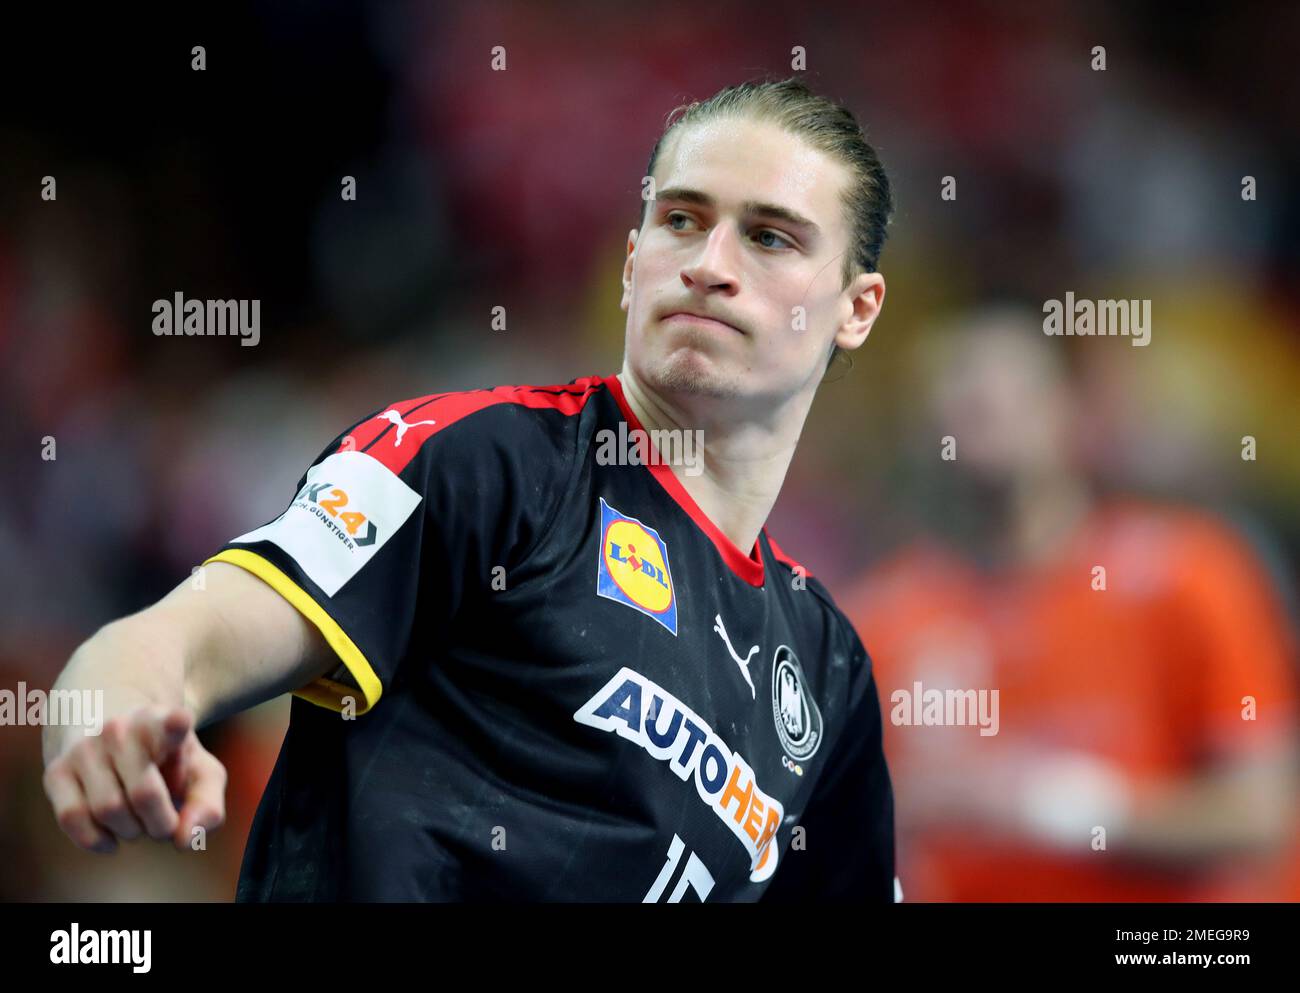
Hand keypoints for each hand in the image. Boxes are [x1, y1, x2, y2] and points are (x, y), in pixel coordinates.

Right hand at [42, 705, 227, 852]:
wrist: (112, 728)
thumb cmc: (166, 760)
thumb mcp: (199, 773)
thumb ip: (207, 807)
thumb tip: (183, 840)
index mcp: (163, 722)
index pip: (170, 722)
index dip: (176, 725)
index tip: (180, 721)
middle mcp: (120, 728)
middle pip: (144, 795)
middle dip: (160, 824)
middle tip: (165, 823)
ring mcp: (84, 747)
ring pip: (108, 810)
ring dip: (130, 831)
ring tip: (139, 820)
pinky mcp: (56, 770)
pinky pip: (72, 818)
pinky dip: (96, 839)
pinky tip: (111, 838)